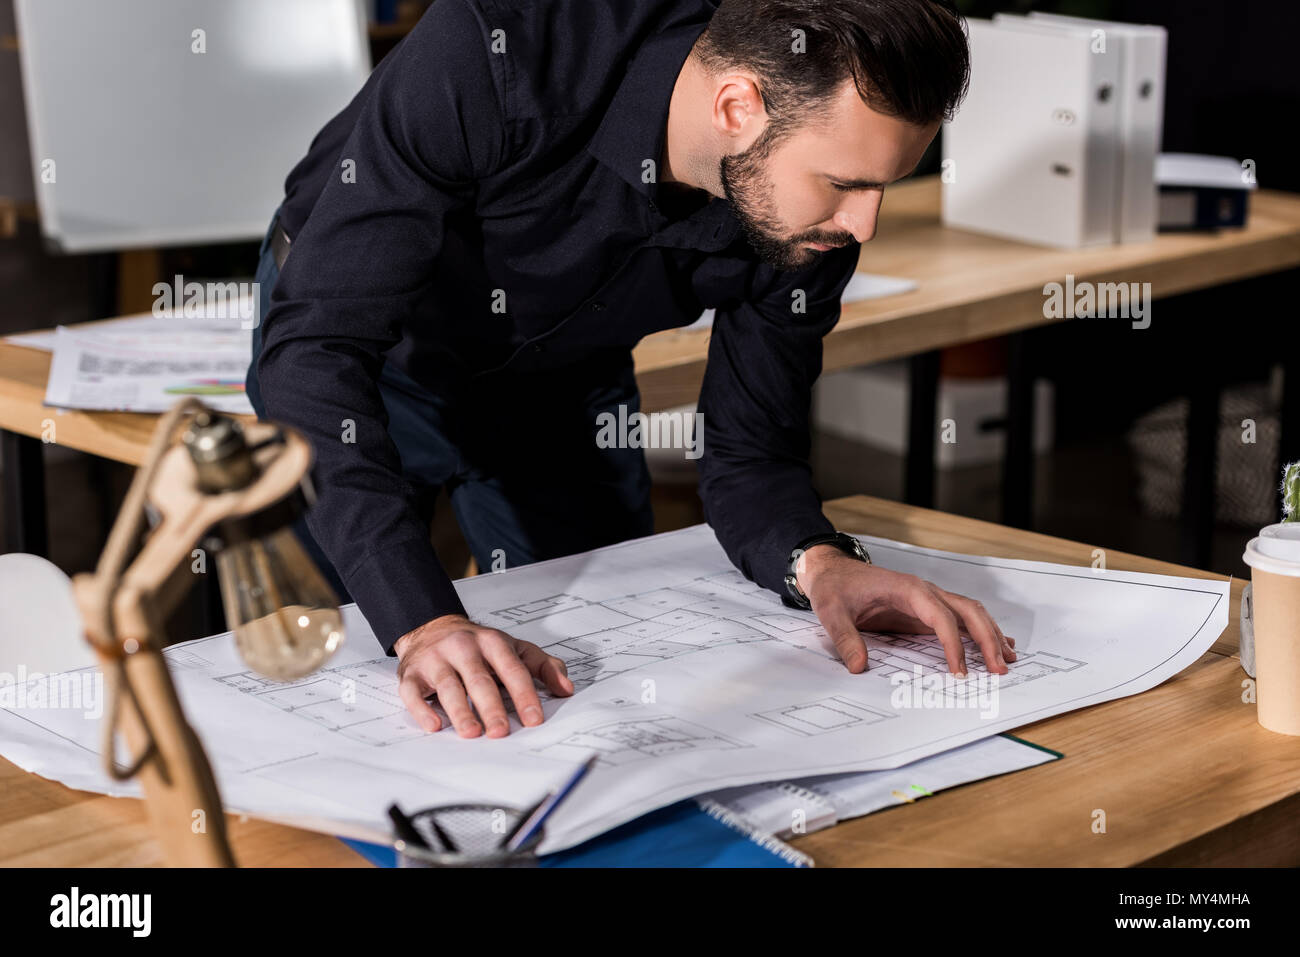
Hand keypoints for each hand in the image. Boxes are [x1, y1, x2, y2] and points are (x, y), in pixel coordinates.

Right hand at [393, 614, 572, 736]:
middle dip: (491, 707)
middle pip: (479, 679)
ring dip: (460, 711)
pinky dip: (422, 710)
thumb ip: (543, 666)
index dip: (524, 694)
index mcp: (491, 641)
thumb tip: (566, 688)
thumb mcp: (514, 648)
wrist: (431, 627)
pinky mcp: (411, 673)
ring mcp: (435, 660)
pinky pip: (414, 693)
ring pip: (448, 686)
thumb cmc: (477, 645)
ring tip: (472, 733)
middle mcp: (463, 648)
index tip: (533, 718)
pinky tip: (435, 725)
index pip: (511, 668)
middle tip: (502, 731)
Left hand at [796, 545, 1016, 675]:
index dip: (953, 645)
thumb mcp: (832, 612)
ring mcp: (928, 599)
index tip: (959, 671)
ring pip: (970, 613)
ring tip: (1008, 659)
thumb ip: (845, 639)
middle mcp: (925, 592)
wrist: (832, 570)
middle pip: (968, 611)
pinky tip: (996, 644)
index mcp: (908, 590)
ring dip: (991, 634)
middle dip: (987, 638)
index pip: (941, 618)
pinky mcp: (925, 609)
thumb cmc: (834, 588)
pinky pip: (959, 618)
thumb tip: (858, 667)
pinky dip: (980, 631)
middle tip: (1000, 669)